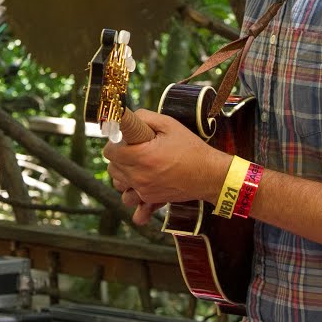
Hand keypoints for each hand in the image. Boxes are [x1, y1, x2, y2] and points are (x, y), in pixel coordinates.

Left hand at [103, 108, 217, 221]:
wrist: (211, 175)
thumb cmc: (192, 149)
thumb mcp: (169, 125)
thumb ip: (144, 117)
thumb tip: (125, 118)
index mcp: (142, 156)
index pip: (110, 151)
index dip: (116, 142)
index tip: (126, 140)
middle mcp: (140, 176)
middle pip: (112, 167)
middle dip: (120, 157)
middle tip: (135, 150)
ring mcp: (144, 191)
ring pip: (118, 185)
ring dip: (124, 175)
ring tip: (138, 166)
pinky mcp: (151, 200)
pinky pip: (132, 204)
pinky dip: (133, 198)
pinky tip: (139, 190)